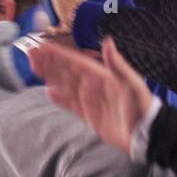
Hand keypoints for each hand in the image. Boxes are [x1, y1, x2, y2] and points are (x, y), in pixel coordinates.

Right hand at [28, 37, 151, 155]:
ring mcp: (90, 101)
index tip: (43, 47)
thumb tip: (107, 41)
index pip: (75, 62)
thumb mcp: (131, 84)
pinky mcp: (89, 116)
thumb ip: (117, 64)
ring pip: (65, 85)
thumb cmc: (141, 108)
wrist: (145, 135)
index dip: (59, 55)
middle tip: (31, 53)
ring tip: (34, 67)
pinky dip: (60, 98)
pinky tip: (49, 91)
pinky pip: (71, 104)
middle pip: (67, 71)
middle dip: (49, 62)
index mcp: (102, 75)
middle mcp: (93, 86)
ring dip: (51, 76)